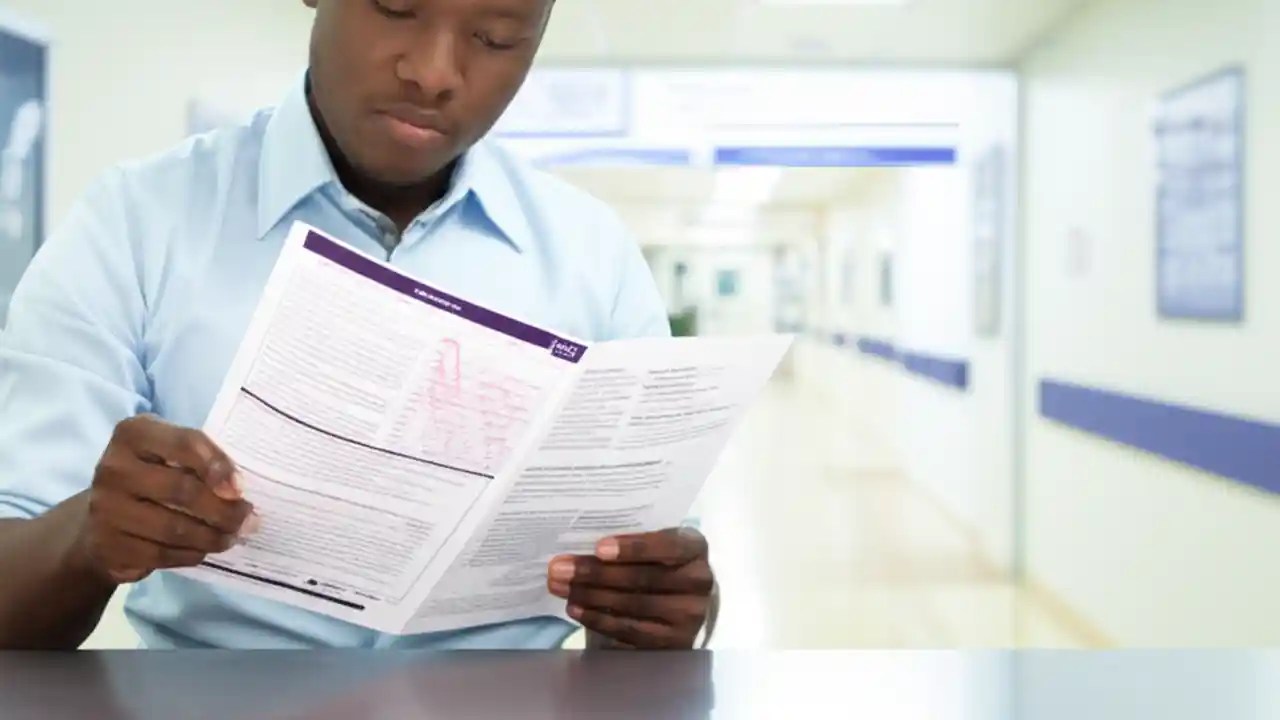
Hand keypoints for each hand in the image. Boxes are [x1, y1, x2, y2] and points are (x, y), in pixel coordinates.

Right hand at [77, 415, 255, 583]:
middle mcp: (114, 468)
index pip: (186, 443)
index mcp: (134, 434)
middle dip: (224, 510)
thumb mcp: (171, 454)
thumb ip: (202, 460)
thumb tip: (238, 491)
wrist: (101, 521)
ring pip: (173, 528)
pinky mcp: (108, 545)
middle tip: (248, 520)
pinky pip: (161, 554)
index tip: (241, 489)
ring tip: (232, 537)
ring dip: (212, 536)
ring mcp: (106, 508)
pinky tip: (204, 550)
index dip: (218, 466)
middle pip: (182, 490)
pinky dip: (191, 554)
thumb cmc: (152, 477)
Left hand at [547, 527, 715, 648]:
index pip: (666, 546)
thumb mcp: (656, 544)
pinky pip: (630, 631)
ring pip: (633, 605)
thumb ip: (631, 543)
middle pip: (643, 579)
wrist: (685, 599)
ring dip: (590, 596)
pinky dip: (599, 619)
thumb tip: (581, 546)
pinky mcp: (673, 642)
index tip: (599, 548)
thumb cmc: (661, 562)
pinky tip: (576, 608)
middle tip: (560, 569)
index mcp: (694, 547)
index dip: (633, 548)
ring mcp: (689, 616)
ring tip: (560, 587)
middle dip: (595, 573)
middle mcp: (698, 581)